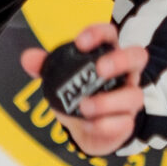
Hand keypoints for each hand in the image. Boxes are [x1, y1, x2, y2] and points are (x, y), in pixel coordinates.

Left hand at [18, 23, 147, 155]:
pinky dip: (105, 124)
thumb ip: (45, 67)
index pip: (110, 35)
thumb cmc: (78, 95)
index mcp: (107, 56)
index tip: (80, 43)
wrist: (86, 131)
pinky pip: (123, 123)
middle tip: (100, 69)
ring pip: (133, 95)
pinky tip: (88, 124)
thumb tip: (28, 58)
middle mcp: (124, 75)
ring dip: (108, 101)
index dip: (98, 34)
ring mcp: (129, 99)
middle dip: (120, 60)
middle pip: (137, 57)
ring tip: (84, 106)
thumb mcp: (60, 80)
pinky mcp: (126, 123)